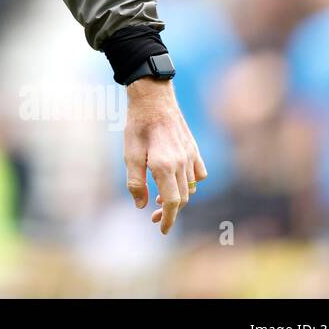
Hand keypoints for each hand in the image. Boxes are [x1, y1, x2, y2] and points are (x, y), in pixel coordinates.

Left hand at [123, 77, 207, 234]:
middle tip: (154, 216)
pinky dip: (190, 182)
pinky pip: (199, 173)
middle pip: (182, 198)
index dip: (168, 219)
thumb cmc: (138, 125)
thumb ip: (135, 182)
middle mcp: (182, 163)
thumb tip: (142, 205)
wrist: (153, 98)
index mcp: (165, 166)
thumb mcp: (129, 154)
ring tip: (160, 198)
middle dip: (170, 211)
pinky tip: (177, 180)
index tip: (162, 230)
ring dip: (178, 198)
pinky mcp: (193, 148)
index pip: (172, 202)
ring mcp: (190, 156)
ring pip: (190, 187)